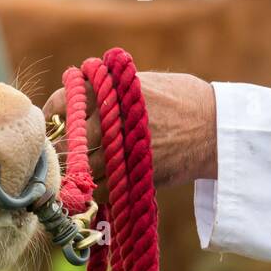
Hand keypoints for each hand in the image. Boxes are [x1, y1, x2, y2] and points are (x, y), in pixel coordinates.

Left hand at [42, 72, 216, 187]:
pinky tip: (94, 184)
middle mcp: (113, 120)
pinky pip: (101, 189)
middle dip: (59, 148)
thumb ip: (110, 88)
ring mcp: (122, 150)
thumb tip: (76, 95)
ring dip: (72, 171)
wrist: (219, 129)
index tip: (51, 120)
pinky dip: (94, 189)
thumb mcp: (143, 82)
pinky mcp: (134, 175)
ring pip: (80, 168)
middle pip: (67, 141)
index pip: (65, 101)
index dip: (53, 112)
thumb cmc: (183, 99)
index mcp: (112, 93)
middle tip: (56, 151)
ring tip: (69, 170)